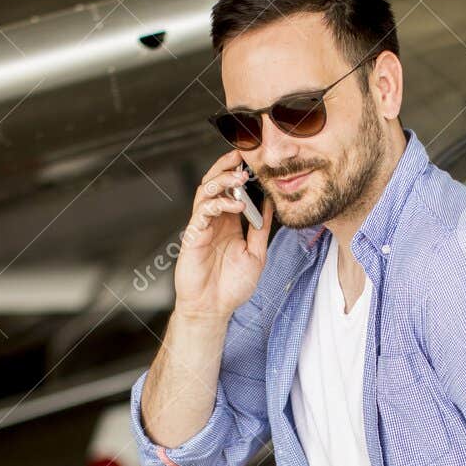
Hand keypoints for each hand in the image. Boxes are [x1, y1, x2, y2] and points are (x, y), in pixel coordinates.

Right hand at [174, 150, 271, 320]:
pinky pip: (202, 213)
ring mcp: (202, 226)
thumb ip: (262, 228)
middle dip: (227, 167)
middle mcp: (214, 220)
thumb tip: (272, 202)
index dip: (239, 172)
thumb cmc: (232, 285)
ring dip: (222, 182)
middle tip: (243, 156)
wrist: (213, 309)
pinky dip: (217, 205)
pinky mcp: (193, 236)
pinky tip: (234, 206)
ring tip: (240, 178)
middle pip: (215, 183)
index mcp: (229, 222)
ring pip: (206, 192)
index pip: (232, 189)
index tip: (254, 158)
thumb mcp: (257, 253)